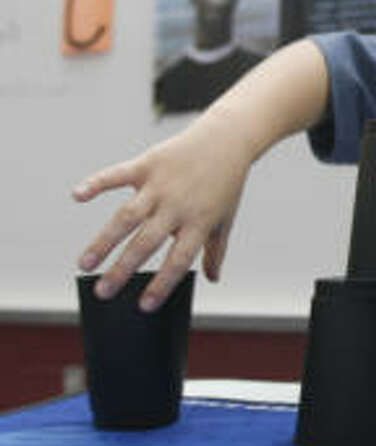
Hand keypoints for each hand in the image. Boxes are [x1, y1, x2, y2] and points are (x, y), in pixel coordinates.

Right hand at [74, 115, 253, 311]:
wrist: (228, 139)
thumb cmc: (226, 183)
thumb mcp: (226, 218)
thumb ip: (215, 250)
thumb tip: (213, 279)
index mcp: (199, 221)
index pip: (179, 259)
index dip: (162, 284)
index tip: (144, 306)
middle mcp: (178, 205)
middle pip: (147, 241)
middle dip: (124, 269)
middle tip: (103, 293)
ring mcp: (161, 184)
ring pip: (127, 216)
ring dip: (104, 240)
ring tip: (85, 264)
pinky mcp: (148, 163)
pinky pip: (118, 174)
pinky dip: (97, 183)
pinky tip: (77, 195)